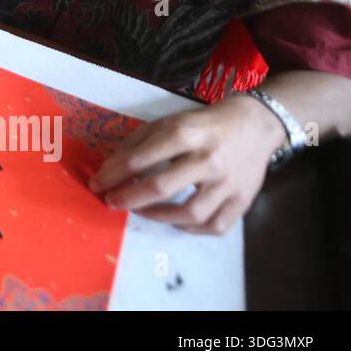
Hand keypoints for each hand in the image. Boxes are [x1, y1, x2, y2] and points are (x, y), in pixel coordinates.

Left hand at [88, 95, 285, 234]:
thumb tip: (109, 168)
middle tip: (111, 202)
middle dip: (128, 198)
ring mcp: (228, 182)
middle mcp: (208, 159)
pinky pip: (215, 225)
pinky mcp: (243, 199)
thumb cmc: (203, 124)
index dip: (112, 175)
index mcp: (185, 133)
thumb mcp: (167, 122)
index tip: (96, 184)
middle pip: (161, 187)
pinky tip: (175, 221)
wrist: (254, 124)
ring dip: (157, 217)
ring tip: (141, 211)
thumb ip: (138, 143)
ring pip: (190, 213)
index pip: (140, 159)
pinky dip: (191, 228)